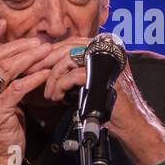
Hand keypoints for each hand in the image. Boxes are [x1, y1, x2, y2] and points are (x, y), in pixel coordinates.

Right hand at [0, 20, 54, 164]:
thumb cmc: (3, 127)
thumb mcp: (0, 98)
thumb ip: (4, 80)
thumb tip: (22, 58)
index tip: (3, 23)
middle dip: (17, 45)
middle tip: (38, 41)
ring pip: (4, 69)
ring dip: (27, 58)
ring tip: (45, 52)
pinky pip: (16, 89)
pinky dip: (32, 78)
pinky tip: (45, 73)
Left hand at [24, 36, 164, 164]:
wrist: (130, 124)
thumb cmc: (109, 104)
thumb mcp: (90, 81)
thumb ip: (76, 67)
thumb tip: (48, 61)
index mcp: (104, 47)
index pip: (72, 41)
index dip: (52, 52)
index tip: (36, 64)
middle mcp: (108, 50)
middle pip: (69, 47)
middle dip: (47, 61)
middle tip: (34, 73)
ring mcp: (108, 62)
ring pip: (69, 59)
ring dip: (54, 77)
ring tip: (49, 92)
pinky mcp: (106, 77)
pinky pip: (75, 75)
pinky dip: (62, 85)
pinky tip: (58, 96)